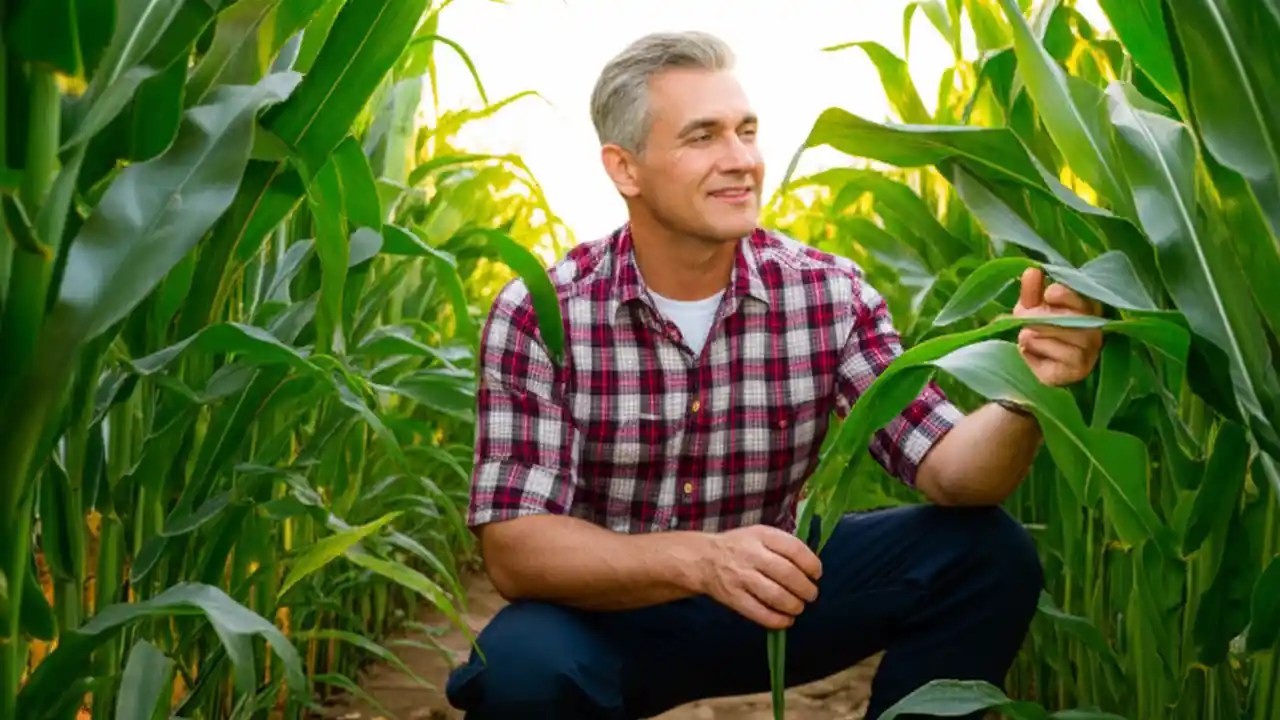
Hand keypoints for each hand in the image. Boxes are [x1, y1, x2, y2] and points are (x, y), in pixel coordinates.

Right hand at [700, 524, 821, 629]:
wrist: (703, 559)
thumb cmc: (740, 546)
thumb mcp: (760, 534)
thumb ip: (784, 545)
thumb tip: (812, 567)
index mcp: (762, 535)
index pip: (794, 549)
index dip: (811, 564)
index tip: (816, 574)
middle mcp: (752, 554)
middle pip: (788, 574)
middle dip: (806, 589)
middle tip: (811, 595)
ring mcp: (741, 577)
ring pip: (776, 596)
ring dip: (794, 606)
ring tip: (798, 607)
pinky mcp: (733, 598)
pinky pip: (760, 613)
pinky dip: (778, 620)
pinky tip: (785, 620)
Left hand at [1013, 267, 1103, 386]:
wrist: (1036, 364)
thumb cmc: (1038, 330)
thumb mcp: (1032, 307)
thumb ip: (1032, 290)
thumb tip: (1032, 270)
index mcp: (1088, 309)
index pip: (1085, 299)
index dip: (1067, 295)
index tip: (1049, 294)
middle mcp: (1095, 331)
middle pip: (1075, 319)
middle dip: (1043, 317)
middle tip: (1023, 319)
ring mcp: (1089, 353)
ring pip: (1064, 337)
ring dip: (1036, 335)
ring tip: (1026, 336)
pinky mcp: (1077, 371)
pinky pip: (1059, 357)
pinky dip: (1036, 352)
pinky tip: (1030, 351)